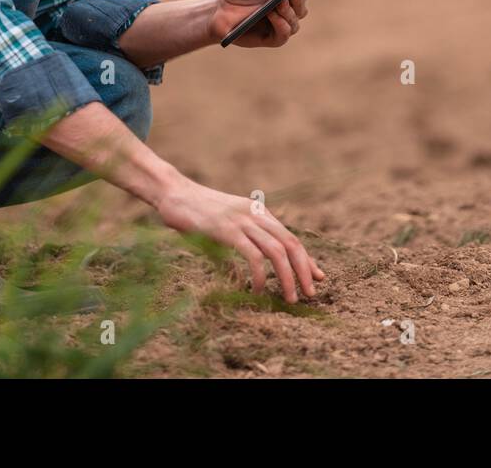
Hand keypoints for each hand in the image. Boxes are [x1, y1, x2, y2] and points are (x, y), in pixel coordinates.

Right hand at [155, 175, 325, 301]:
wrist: (173, 192)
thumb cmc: (196, 211)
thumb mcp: (227, 222)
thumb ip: (243, 237)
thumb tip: (255, 264)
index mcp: (258, 212)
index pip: (290, 238)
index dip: (306, 259)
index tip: (317, 278)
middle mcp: (255, 214)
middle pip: (291, 244)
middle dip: (304, 271)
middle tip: (310, 294)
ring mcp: (242, 221)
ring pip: (277, 251)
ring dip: (288, 278)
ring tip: (290, 299)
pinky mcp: (227, 230)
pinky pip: (252, 256)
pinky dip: (259, 276)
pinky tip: (256, 291)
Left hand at [208, 0, 324, 46]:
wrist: (220, 9)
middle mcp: (290, 9)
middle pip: (302, 4)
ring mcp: (283, 25)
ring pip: (295, 21)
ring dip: (288, 11)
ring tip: (279, 1)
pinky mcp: (272, 39)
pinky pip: (283, 34)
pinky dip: (280, 24)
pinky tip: (271, 13)